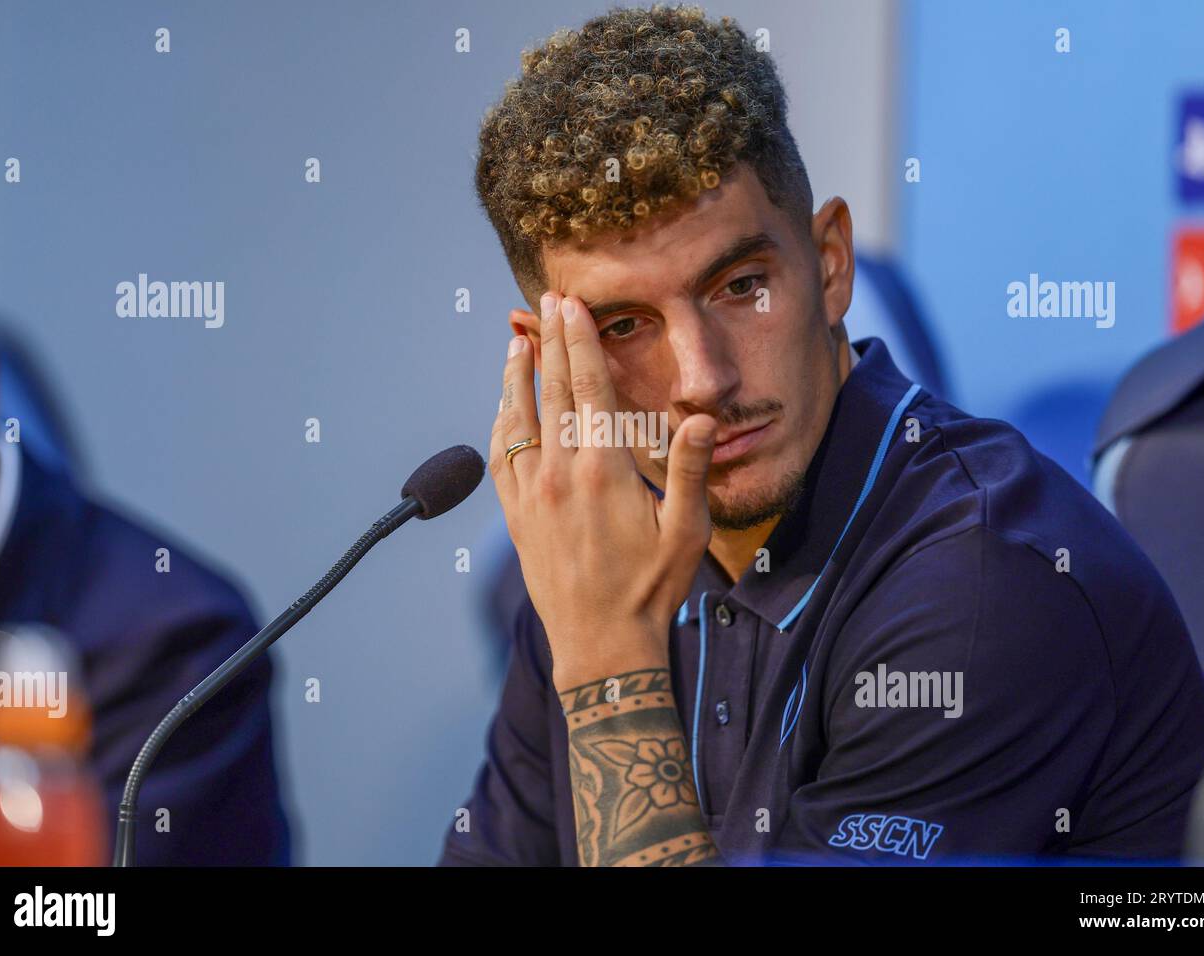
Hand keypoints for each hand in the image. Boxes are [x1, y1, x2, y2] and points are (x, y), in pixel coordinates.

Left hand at [489, 291, 717, 688]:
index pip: (588, 388)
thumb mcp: (686, 532)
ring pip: (517, 420)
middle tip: (544, 301)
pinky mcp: (517, 517)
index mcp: (605, 471)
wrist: (603, 646)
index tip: (571, 304)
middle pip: (550, 392)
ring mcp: (532, 496)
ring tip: (516, 340)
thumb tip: (702, 416)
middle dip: (548, 341)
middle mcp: (561, 475)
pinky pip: (501, 458)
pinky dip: (501, 423)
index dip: (579, 341)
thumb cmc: (652, 590)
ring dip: (516, 376)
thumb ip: (689, 470)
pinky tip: (504, 406)